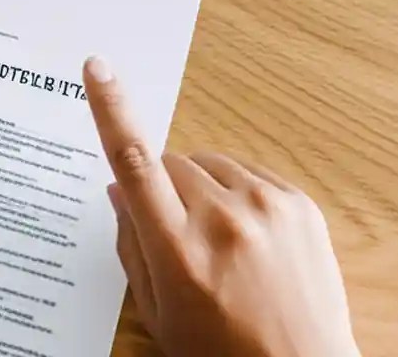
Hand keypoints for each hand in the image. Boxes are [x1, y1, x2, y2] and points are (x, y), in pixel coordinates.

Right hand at [82, 57, 359, 356]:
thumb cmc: (220, 352)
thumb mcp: (158, 312)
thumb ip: (132, 246)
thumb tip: (120, 190)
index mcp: (178, 248)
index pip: (134, 162)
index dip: (111, 109)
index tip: (97, 69)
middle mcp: (224, 218)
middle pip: (171, 163)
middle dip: (163, 188)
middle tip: (175, 234)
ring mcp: (268, 206)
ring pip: (209, 165)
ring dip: (202, 190)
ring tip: (217, 244)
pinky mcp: (300, 203)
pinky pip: (249, 174)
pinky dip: (238, 195)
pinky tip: (245, 239)